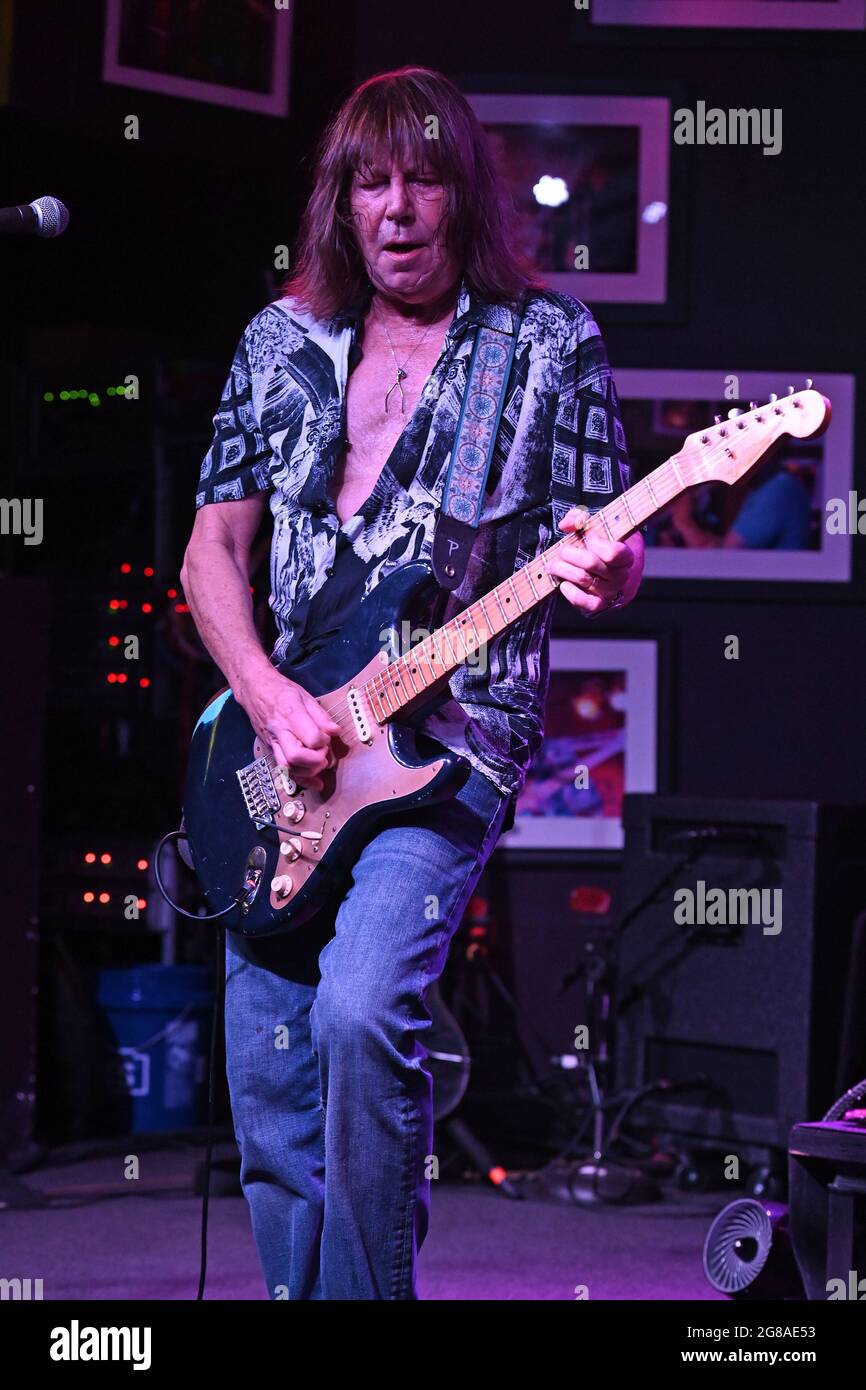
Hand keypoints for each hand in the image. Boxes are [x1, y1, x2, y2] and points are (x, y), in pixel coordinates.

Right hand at [236, 666, 342, 791]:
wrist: (254, 690)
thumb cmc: (280, 690)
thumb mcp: (305, 696)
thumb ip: (320, 716)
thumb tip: (335, 731)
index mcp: (290, 714)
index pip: (311, 737)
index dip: (324, 741)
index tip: (327, 737)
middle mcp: (279, 731)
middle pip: (295, 757)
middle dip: (315, 761)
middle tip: (324, 754)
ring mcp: (272, 742)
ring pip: (287, 768)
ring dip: (308, 772)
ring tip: (320, 765)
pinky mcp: (270, 749)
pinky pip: (282, 770)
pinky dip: (299, 779)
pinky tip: (313, 782)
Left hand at [547, 507, 635, 616]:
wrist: (613, 578)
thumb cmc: (602, 549)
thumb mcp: (598, 528)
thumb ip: (581, 519)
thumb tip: (566, 524)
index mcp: (626, 557)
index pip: (612, 552)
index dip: (595, 542)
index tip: (587, 536)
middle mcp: (620, 576)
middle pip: (590, 563)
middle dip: (570, 553)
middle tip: (562, 551)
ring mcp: (610, 592)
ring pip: (582, 579)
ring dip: (562, 569)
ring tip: (554, 564)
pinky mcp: (598, 605)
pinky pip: (582, 600)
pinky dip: (569, 592)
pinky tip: (564, 583)